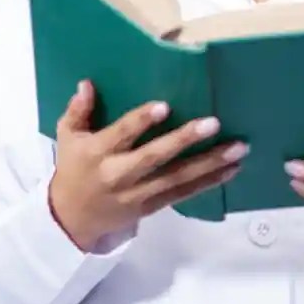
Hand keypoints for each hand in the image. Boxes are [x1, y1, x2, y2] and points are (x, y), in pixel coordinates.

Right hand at [49, 80, 248, 250]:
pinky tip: (231, 169)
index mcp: (97, 152)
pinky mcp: (152, 206)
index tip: (164, 106)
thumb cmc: (73, 168)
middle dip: (185, 140)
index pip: (121, 135)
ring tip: (237, 149)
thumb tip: (87, 84)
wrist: (72, 219)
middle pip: (155, 157)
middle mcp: (119, 174)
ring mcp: (138, 193)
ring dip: (209, 163)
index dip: (141, 121)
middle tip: (213, 123)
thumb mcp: (66, 137)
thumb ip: (77, 110)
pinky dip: (208, 182)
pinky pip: (183, 194)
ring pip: (176, 178)